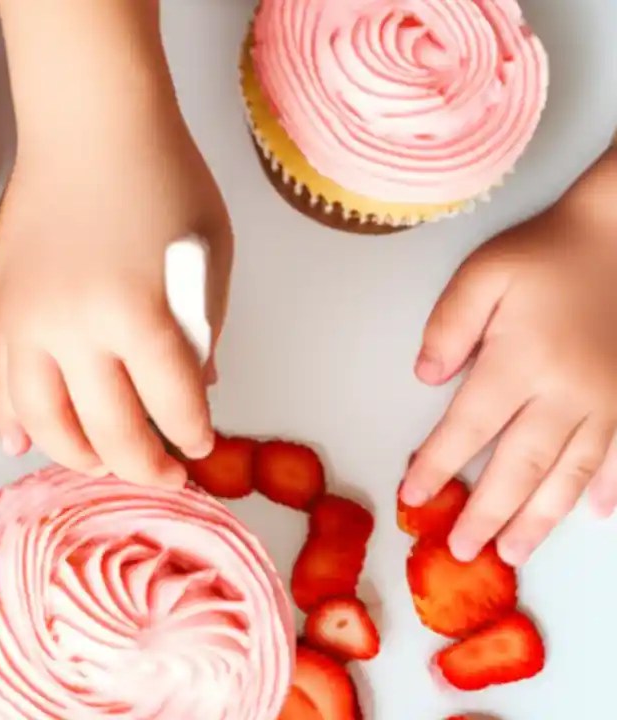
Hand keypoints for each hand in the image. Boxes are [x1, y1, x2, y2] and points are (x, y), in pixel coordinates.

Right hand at [0, 112, 231, 487]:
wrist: (88, 125)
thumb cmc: (160, 178)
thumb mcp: (209, 255)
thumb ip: (200, 330)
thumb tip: (193, 390)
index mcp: (140, 313)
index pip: (173, 405)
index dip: (192, 436)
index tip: (201, 446)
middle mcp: (76, 327)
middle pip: (110, 430)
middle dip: (144, 465)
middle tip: (165, 475)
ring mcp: (28, 321)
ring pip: (44, 421)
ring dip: (78, 456)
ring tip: (102, 463)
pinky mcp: (0, 309)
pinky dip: (10, 421)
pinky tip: (21, 445)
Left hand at [402, 148, 616, 565]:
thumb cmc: (546, 253)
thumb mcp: (484, 273)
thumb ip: (448, 326)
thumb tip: (425, 378)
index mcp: (518, 362)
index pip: (468, 429)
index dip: (438, 465)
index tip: (414, 496)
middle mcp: (565, 393)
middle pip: (519, 467)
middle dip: (487, 513)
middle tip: (462, 551)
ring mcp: (607, 400)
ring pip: (571, 475)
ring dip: (540, 519)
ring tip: (515, 554)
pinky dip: (609, 488)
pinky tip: (597, 516)